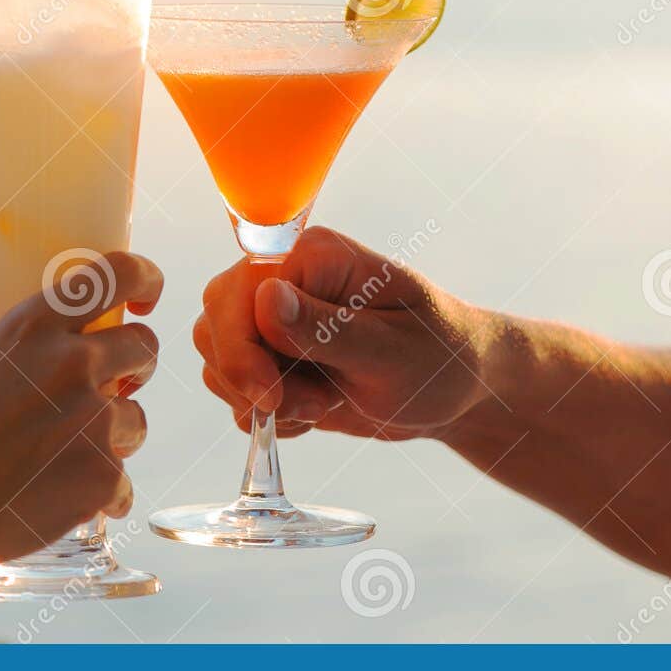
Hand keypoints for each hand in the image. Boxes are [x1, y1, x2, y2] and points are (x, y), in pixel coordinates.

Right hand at [0, 252, 163, 583]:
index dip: (145, 280)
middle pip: (144, 346)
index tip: (146, 300)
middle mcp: (72, 363)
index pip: (116, 274)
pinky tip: (66, 501)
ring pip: (137, 419)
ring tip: (67, 459)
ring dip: (114, 436)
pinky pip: (123, 481)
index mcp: (33, 327)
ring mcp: (95, 420)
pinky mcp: (104, 474)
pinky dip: (101, 494)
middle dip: (134, 367)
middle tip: (113, 387)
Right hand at [194, 227, 498, 440]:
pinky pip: (233, 387)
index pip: (238, 298)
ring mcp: (273, 317)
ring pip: (217, 359)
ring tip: (322, 404)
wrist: (456, 391)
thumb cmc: (439, 359)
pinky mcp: (272, 354)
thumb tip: (265, 299)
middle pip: (214, 325)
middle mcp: (284, 276)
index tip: (277, 397)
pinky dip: (265, 414)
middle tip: (309, 407)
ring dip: (260, 399)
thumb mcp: (391, 351)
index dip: (244, 353)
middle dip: (248, 380)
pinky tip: (314, 412)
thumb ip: (326, 328)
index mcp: (314, 256)